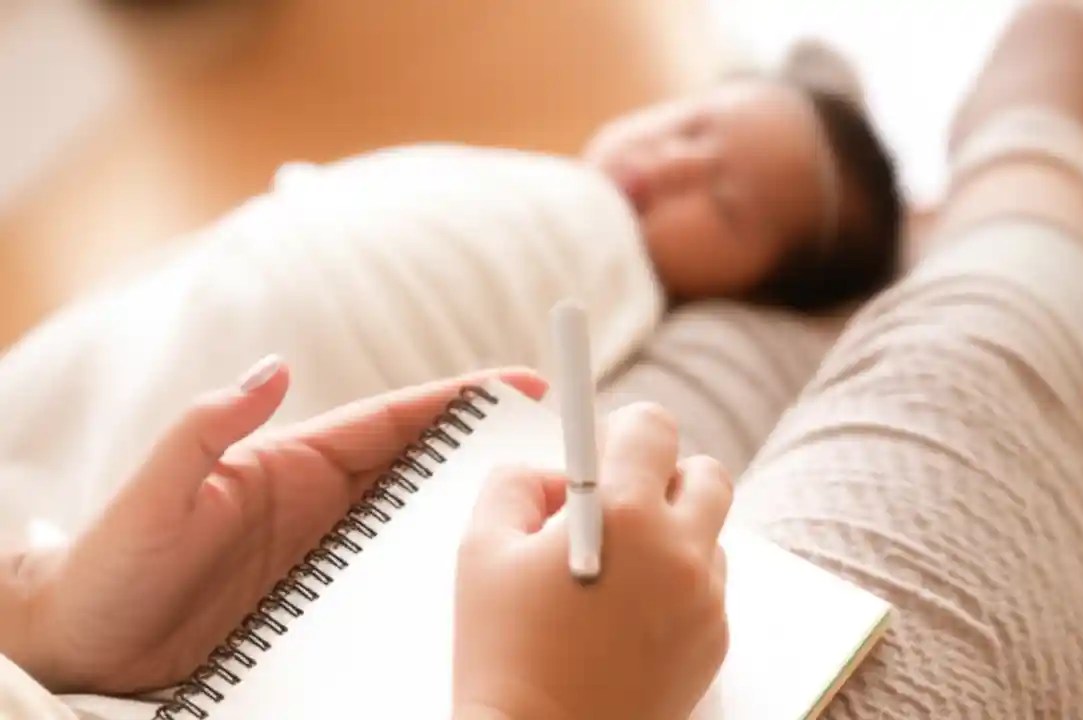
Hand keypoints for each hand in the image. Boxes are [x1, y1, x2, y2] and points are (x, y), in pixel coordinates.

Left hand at [13, 356, 545, 693]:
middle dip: (489, 449)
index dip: (459, 399)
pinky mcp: (324, 600)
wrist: (85, 646)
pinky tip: (477, 582)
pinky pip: (396, 579)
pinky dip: (440, 570)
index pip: (393, 420)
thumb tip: (274, 369)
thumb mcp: (154, 495)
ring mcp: (328, 551)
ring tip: (540, 512)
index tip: (520, 386)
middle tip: (557, 451)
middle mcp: (323, 502)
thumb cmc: (109, 567)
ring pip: (420, 521)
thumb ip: (206, 429)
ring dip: (475, 509)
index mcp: (294, 462)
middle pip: (424, 466)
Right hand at [453, 403, 731, 719]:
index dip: (621, 430)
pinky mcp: (714, 644)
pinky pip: (708, 587)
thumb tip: (555, 475)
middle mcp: (679, 551)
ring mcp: (704, 601)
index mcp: (624, 515)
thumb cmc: (503, 655)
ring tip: (617, 570)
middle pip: (705, 473)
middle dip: (662, 477)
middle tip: (617, 506)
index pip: (653, 426)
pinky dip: (677, 585)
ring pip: (710, 533)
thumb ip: (518, 483)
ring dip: (672, 534)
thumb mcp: (482, 549)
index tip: (602, 449)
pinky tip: (628, 613)